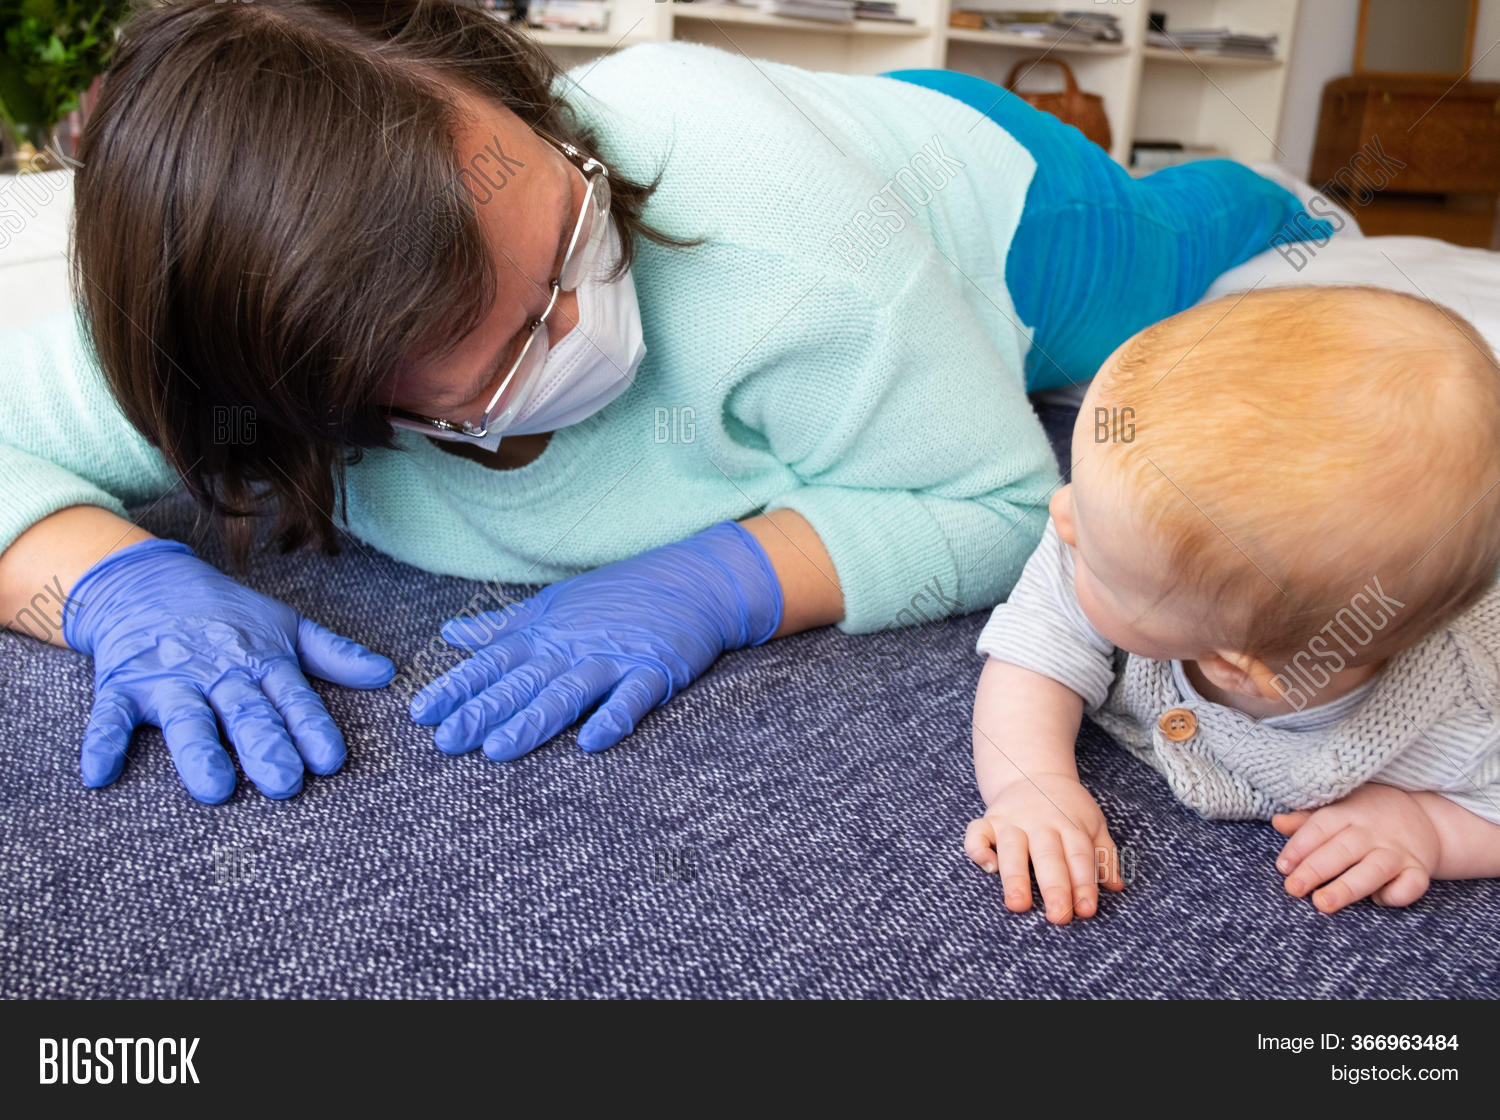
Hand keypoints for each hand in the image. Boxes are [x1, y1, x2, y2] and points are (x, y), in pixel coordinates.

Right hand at [63, 538, 394, 803]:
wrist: (145, 582)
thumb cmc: (226, 615)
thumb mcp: (285, 628)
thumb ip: (335, 656)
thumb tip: (389, 673)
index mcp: (262, 662)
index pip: (293, 698)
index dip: (312, 727)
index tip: (332, 760)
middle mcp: (219, 673)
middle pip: (245, 713)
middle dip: (266, 746)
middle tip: (285, 782)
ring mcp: (170, 680)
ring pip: (187, 718)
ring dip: (200, 752)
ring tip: (215, 788)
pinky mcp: (123, 686)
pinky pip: (110, 717)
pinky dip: (102, 743)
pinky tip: (99, 775)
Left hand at [409, 520, 781, 760]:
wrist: (693, 581)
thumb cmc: (619, 596)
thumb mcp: (553, 605)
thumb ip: (502, 626)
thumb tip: (449, 634)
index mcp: (545, 633)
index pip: (491, 662)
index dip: (456, 687)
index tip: (420, 713)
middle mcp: (572, 646)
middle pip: (522, 682)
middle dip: (482, 711)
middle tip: (446, 742)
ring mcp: (614, 657)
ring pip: (567, 692)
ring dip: (533, 721)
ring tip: (499, 750)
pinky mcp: (655, 669)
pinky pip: (632, 698)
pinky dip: (613, 718)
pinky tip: (592, 744)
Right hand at [965, 773, 1123, 923]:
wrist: (1033, 772)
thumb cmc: (1067, 807)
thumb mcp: (1093, 823)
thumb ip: (1105, 854)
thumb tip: (1117, 886)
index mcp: (1070, 824)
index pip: (1080, 856)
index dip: (1084, 884)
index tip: (1086, 910)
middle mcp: (1040, 822)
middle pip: (1048, 855)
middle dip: (1054, 886)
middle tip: (1058, 916)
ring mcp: (1012, 821)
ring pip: (1012, 848)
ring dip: (1015, 876)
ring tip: (1018, 904)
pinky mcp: (989, 820)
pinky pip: (977, 833)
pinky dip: (978, 848)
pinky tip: (988, 867)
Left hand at [1272, 783, 1439, 912]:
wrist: (1425, 817)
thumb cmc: (1370, 815)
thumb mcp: (1340, 808)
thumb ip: (1308, 820)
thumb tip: (1277, 822)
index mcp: (1350, 812)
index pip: (1321, 827)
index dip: (1300, 846)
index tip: (1283, 866)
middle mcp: (1374, 831)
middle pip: (1342, 850)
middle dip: (1315, 870)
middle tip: (1293, 889)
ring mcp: (1398, 851)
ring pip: (1373, 870)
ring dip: (1347, 887)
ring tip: (1322, 903)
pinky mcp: (1419, 869)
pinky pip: (1411, 884)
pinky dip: (1396, 894)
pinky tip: (1378, 900)